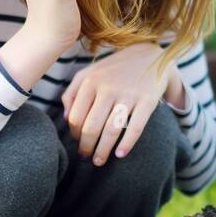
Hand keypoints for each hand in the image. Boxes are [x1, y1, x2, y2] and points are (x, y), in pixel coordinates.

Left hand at [62, 43, 177, 165]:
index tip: (78, 143)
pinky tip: (120, 154)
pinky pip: (136, 127)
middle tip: (86, 157)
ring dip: (103, 150)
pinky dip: (127, 143)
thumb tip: (65, 119)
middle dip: (86, 147)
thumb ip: (72, 93)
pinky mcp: (148, 100)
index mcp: (90, 82)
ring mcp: (129, 94)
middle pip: (91, 127)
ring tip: (99, 161)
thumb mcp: (89, 73)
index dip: (75, 135)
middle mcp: (108, 88)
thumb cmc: (114, 69)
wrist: (150, 56)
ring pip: (111, 130)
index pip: (75, 117)